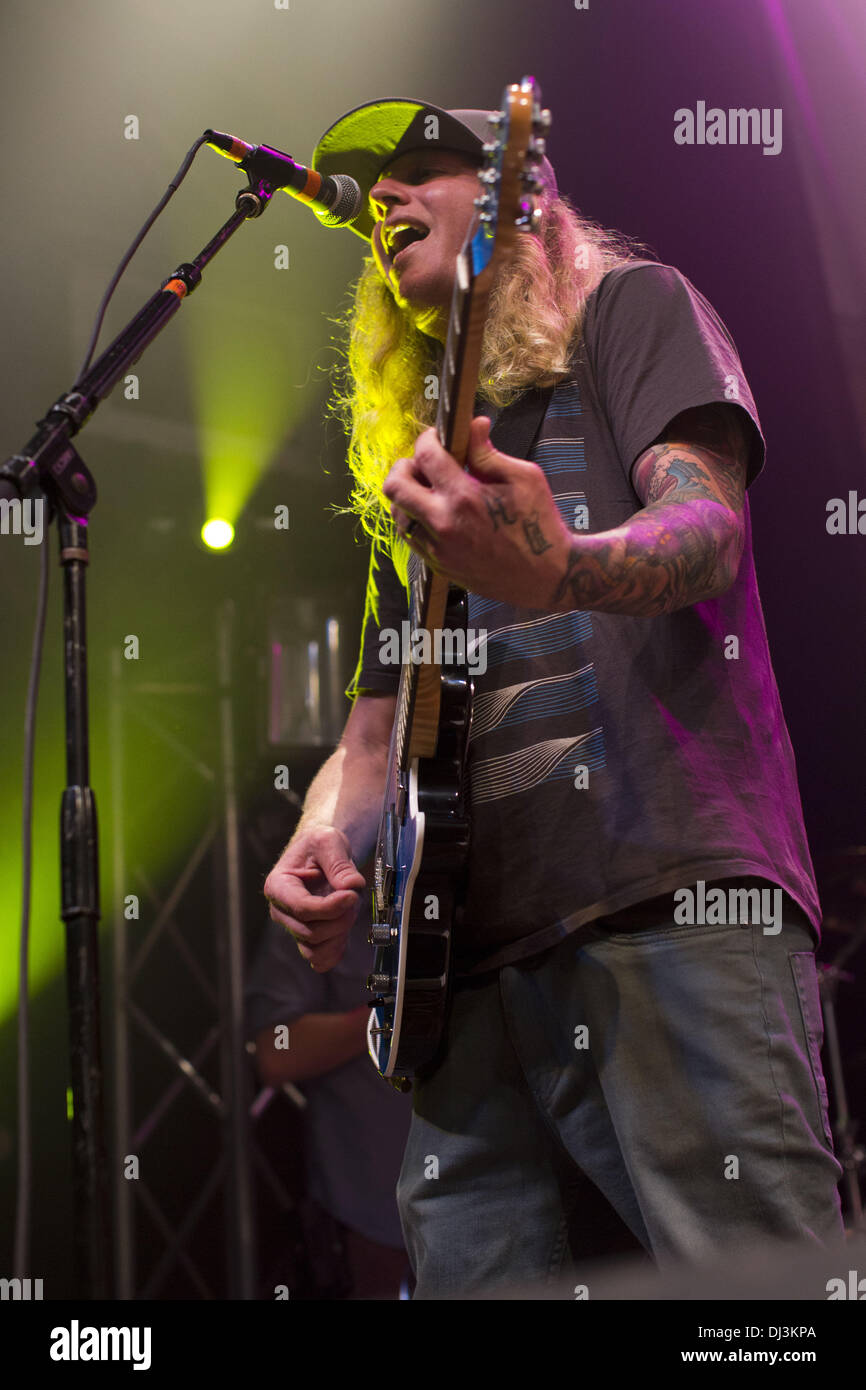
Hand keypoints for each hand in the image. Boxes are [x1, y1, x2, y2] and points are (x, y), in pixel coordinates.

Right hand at [264, 828, 365, 971]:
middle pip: (310, 932)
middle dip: (340, 918)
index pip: (302, 908)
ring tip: (350, 910)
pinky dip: (336, 950)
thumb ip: (339, 862)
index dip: (330, 907)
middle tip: (355, 897)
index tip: (352, 895)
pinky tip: (345, 931)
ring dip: (340, 934)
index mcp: (278, 886)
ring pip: (316, 948)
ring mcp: (294, 926)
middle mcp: (282, 911)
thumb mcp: (329, 840)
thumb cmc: (319, 846)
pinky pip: (320, 958)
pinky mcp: (308, 938)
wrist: (322, 855)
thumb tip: (350, 886)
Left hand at [382, 415, 575, 606]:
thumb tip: (472, 424)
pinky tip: (440, 514)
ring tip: (433, 491)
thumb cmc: (540, 523)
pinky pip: (411, 537)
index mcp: (464, 497)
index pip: (424, 455)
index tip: (437, 438)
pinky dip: (417, 520)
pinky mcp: (438, 565)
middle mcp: (442, 524)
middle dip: (405, 466)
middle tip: (425, 465)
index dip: (427, 438)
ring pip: (398, 514)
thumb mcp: (523, 478)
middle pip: (394, 486)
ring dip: (409, 496)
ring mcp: (437, 548)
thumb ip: (488, 452)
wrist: (546, 576)